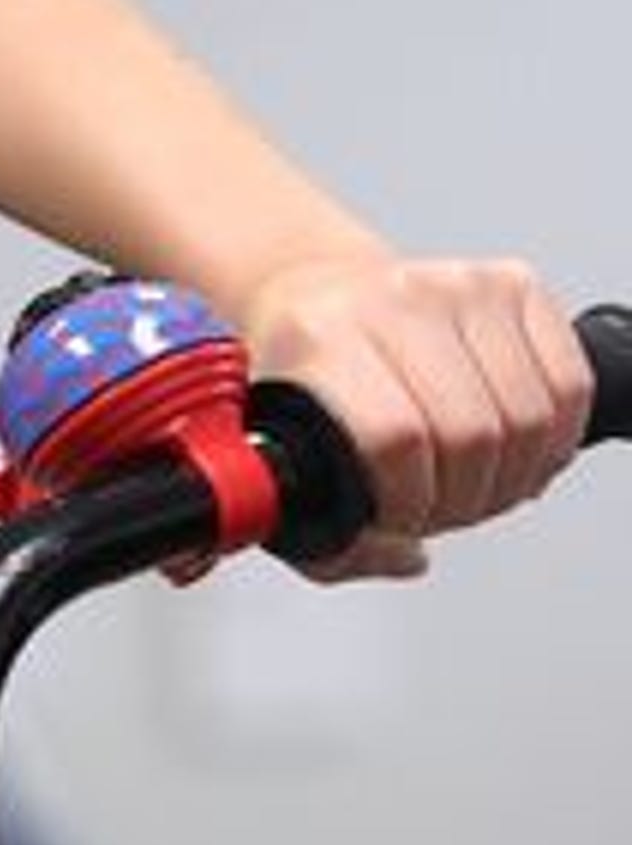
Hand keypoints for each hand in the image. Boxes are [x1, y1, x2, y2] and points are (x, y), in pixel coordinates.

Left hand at [238, 256, 591, 580]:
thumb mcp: (275, 446)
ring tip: (474, 487)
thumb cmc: (303, 370)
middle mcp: (393, 299)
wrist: (318, 290)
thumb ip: (320, 534)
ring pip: (528, 418)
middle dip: (462, 500)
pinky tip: (514, 453)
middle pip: (471, 434)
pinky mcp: (514, 286)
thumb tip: (400, 558)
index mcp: (320, 333)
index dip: (409, 501)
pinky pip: (568, 385)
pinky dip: (552, 440)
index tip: (396, 519)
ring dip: (510, 479)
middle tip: (440, 510)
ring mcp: (459, 285)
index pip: (394, 436)